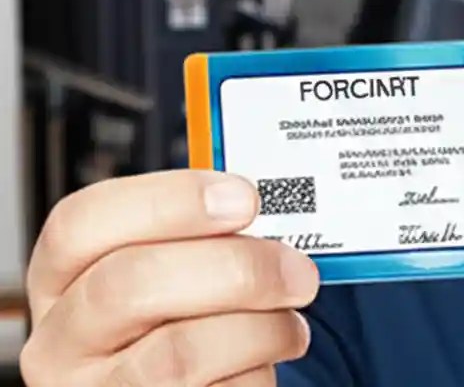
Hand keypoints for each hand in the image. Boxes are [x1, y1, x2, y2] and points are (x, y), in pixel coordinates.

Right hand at [19, 169, 319, 385]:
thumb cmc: (174, 324)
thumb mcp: (165, 273)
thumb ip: (196, 239)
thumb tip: (260, 210)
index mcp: (62, 279)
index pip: (80, 224)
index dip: (168, 201)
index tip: (244, 198)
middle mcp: (62, 342)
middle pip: (130, 285)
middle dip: (236, 268)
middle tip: (298, 272)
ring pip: (179, 353)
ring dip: (260, 330)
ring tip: (292, 326)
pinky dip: (256, 376)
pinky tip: (263, 365)